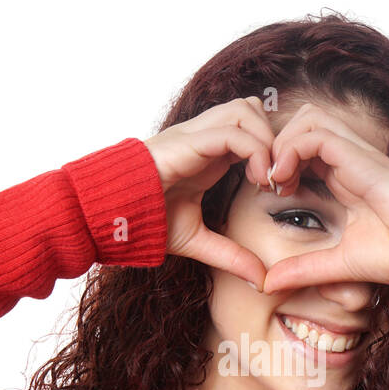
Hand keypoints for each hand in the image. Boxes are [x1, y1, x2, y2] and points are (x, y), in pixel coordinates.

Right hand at [143, 97, 276, 286]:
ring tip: (267, 179)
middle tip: (281, 180)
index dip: (273, 151)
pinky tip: (257, 179)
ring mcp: (194, 134)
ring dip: (266, 141)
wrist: (107, 214)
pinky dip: (254, 150)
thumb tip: (261, 281)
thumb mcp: (196, 240)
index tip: (282, 188)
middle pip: (253, 108)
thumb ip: (230, 256)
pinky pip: (233, 131)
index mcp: (207, 152)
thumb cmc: (143, 220)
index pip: (251, 127)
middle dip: (276, 139)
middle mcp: (203, 136)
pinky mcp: (188, 142)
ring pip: (246, 109)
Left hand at [262, 101, 388, 293]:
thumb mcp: (337, 265)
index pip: (305, 147)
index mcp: (346, 177)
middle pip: (304, 122)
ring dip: (282, 144)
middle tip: (265, 181)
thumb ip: (303, 270)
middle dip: (276, 145)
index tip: (268, 193)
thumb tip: (267, 284)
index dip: (280, 162)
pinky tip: (284, 181)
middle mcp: (350, 160)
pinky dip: (291, 150)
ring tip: (274, 180)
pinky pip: (316, 134)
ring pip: (308, 119)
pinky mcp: (361, 158)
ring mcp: (357, 155)